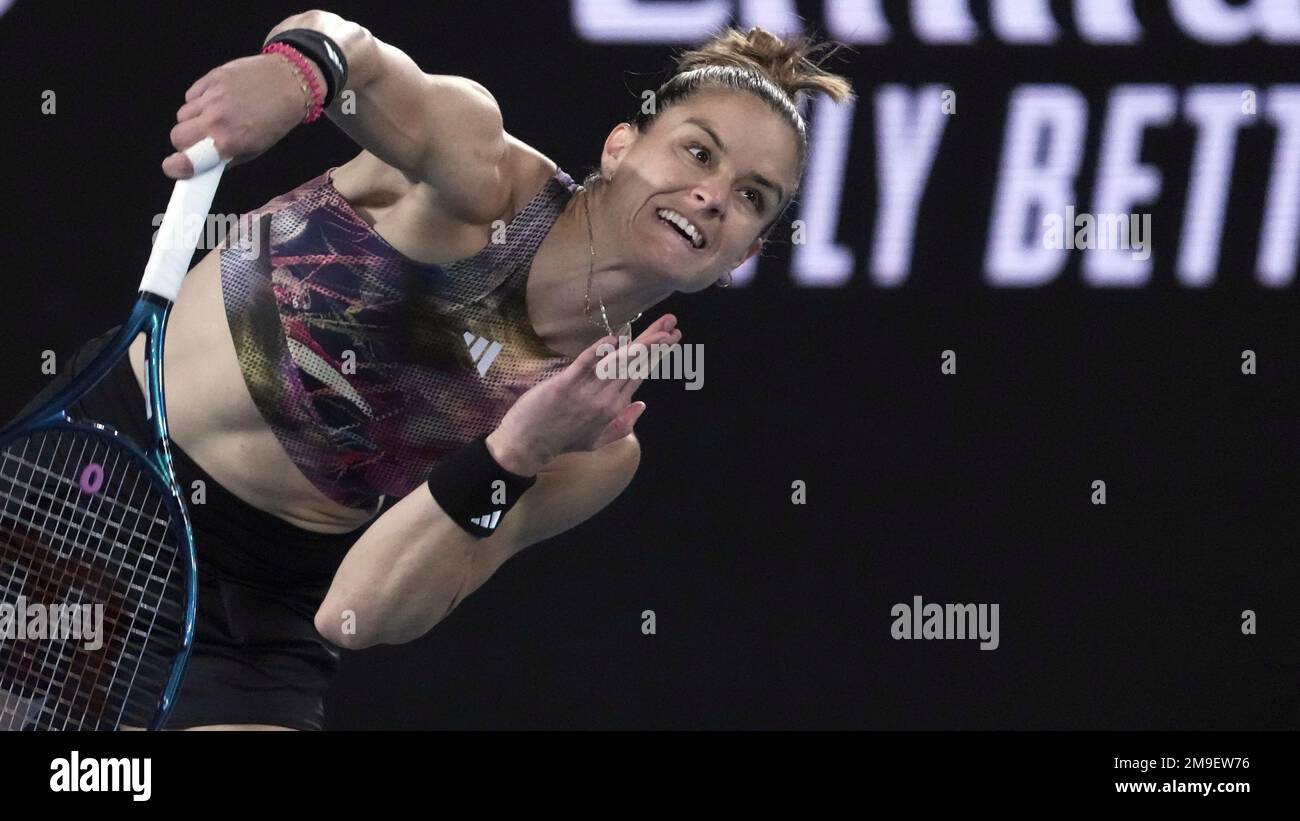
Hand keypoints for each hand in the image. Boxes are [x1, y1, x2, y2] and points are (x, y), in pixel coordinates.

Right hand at [161, 53, 323, 178]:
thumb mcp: (256, 149)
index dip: (176, 166)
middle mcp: (216, 119)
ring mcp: (211, 96)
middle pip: (177, 136)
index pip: (186, 158)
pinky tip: (215, 102)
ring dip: (192, 121)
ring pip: (182, 115)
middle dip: (185, 143)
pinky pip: (190, 96)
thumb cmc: (276, 120)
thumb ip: (227, 158)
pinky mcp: (210, 78)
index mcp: (229, 142)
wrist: (289, 82)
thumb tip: (203, 165)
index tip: (175, 168)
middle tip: (200, 142)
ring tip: (213, 118)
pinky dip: (197, 102)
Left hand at [487, 314, 682, 474]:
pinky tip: (615, 338)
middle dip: (655, 342)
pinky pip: (585, 363)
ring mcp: (585, 392)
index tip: (671, 338)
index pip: (639, 375)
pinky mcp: (564, 385)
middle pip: (633, 365)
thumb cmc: (561, 442)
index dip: (656, 356)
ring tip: (658, 328)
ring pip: (617, 363)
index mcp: (613, 409)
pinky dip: (599, 350)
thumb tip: (642, 405)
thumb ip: (622, 425)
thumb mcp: (597, 441)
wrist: (526, 447)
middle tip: (672, 324)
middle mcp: (604, 399)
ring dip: (638, 344)